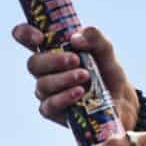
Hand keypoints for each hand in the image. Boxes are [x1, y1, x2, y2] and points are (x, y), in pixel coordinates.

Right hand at [12, 24, 140, 129]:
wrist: (121, 99)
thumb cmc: (106, 71)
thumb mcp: (106, 50)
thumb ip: (94, 38)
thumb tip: (76, 38)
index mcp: (52, 49)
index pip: (27, 38)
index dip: (25, 33)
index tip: (39, 37)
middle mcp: (46, 70)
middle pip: (33, 63)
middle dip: (53, 60)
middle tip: (75, 60)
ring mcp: (48, 91)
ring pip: (42, 85)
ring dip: (63, 79)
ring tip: (85, 76)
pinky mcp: (54, 111)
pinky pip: (49, 106)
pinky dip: (64, 97)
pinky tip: (80, 92)